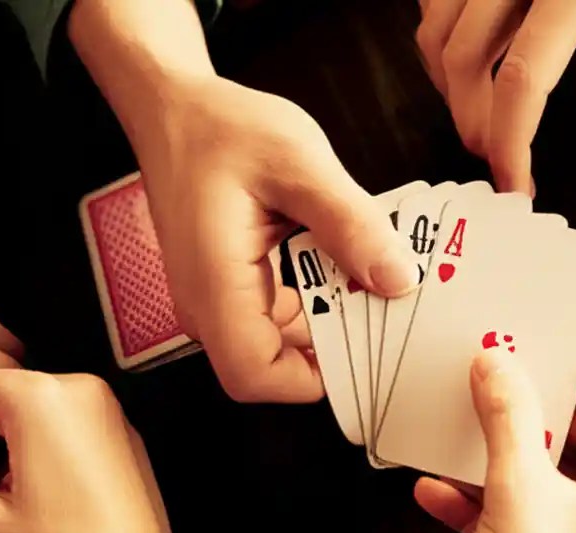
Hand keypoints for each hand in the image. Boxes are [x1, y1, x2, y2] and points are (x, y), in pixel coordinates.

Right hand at [70, 0, 419, 402]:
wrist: (176, 110)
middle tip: (392, 304)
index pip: (256, 376)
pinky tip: (349, 260)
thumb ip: (351, 224)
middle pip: (277, 367)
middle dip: (341, 345)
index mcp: (215, 285)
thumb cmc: (222, 128)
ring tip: (376, 274)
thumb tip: (399, 281)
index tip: (372, 346)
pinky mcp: (235, 290)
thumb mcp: (300, 164)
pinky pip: (285, 316)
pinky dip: (323, 297)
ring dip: (337, 318)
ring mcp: (220, 302)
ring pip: (286, 344)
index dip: (315, 378)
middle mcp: (209, 307)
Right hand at [415, 351, 575, 532]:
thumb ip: (508, 415)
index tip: (549, 363)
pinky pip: (558, 522)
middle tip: (502, 399)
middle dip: (545, 418)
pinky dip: (511, 504)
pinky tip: (450, 497)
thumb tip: (500, 367)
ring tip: (468, 448)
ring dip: (516, 461)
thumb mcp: (517, 494)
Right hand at [417, 0, 575, 192]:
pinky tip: (497, 43)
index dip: (512, 145)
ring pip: (438, 25)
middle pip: (462, 59)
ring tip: (491, 111)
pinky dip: (453, 30)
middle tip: (500, 156)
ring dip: (454, 80)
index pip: (523, 82)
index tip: (517, 184)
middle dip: (475, 121)